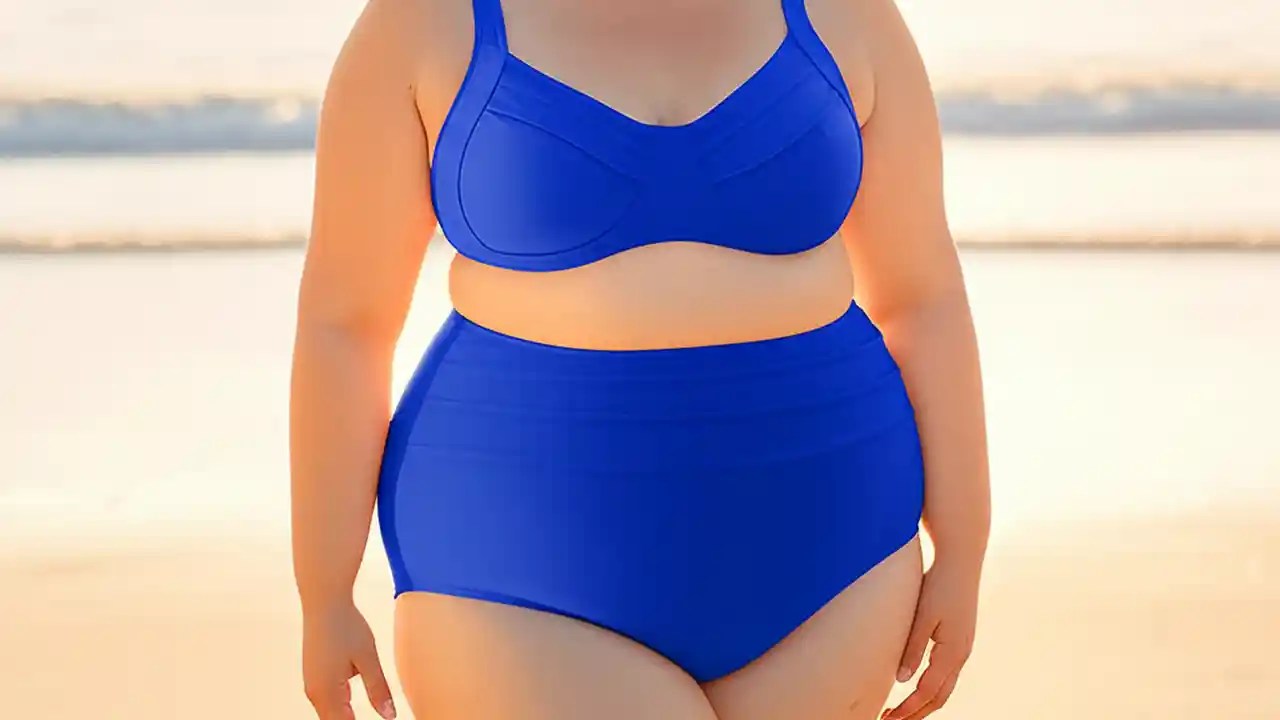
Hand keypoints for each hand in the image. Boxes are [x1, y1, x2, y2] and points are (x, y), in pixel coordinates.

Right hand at [302, 600, 396, 719]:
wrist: (323, 602)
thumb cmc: (346, 626)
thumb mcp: (368, 658)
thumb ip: (378, 689)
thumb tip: (390, 716)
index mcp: (326, 692)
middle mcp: (314, 693)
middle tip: (382, 717)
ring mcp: (312, 684)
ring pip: (331, 712)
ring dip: (346, 717)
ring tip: (365, 711)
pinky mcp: (315, 675)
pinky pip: (328, 699)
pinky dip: (342, 704)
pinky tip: (353, 701)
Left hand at [882, 559, 979, 719]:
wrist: (960, 560)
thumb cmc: (939, 584)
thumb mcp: (922, 617)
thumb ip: (912, 649)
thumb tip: (901, 680)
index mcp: (952, 652)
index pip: (928, 692)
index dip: (908, 709)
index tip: (887, 719)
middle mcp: (961, 654)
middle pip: (939, 696)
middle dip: (916, 713)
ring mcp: (962, 647)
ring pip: (944, 687)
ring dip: (924, 703)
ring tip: (900, 710)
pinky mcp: (959, 639)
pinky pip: (946, 673)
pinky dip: (931, 687)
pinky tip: (916, 684)